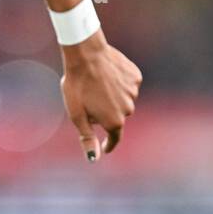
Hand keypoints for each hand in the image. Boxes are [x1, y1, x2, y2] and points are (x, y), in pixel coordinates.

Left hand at [59, 30, 141, 161]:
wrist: (86, 55)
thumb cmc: (77, 85)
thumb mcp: (77, 115)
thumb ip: (87, 137)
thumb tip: (94, 158)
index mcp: (114, 121)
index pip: (114, 137)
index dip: (109, 144)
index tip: (105, 147)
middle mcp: (128, 109)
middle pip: (117, 117)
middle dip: (105, 113)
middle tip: (88, 99)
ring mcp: (133, 92)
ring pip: (122, 100)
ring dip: (111, 97)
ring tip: (96, 84)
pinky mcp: (135, 77)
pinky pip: (127, 84)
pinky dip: (118, 83)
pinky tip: (107, 75)